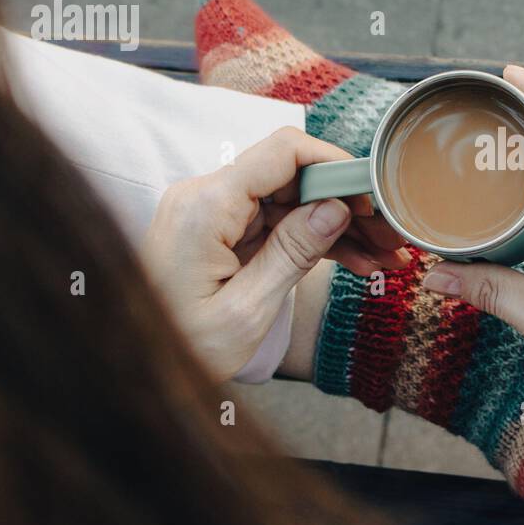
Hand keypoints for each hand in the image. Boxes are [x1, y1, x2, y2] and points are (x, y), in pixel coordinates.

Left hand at [144, 127, 408, 379]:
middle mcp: (205, 197)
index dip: (337, 163)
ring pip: (291, 201)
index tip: (374, 193)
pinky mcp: (217, 232)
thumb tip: (336, 207)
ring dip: (338, 225)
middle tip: (391, 234)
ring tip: (383, 256)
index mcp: (207, 206)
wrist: (132, 372)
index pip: (283, 152)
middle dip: (346, 201)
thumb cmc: (178, 349)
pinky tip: (353, 260)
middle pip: (292, 175)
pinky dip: (313, 240)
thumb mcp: (245, 310)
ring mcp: (211, 214)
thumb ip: (292, 252)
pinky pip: (276, 224)